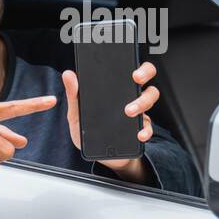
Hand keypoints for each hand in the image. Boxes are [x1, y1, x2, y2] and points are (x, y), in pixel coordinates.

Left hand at [61, 61, 159, 182]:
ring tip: (129, 111)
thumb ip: (74, 96)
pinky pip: (149, 125)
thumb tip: (68, 75)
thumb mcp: (77, 115)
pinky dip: (146, 130)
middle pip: (145, 76)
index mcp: (114, 89)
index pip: (126, 68)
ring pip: (150, 96)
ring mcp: (138, 112)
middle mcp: (129, 96)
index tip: (125, 60)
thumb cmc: (90, 134)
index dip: (129, 60)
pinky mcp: (141, 128)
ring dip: (142, 101)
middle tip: (135, 78)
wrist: (101, 158)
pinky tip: (139, 134)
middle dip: (144, 73)